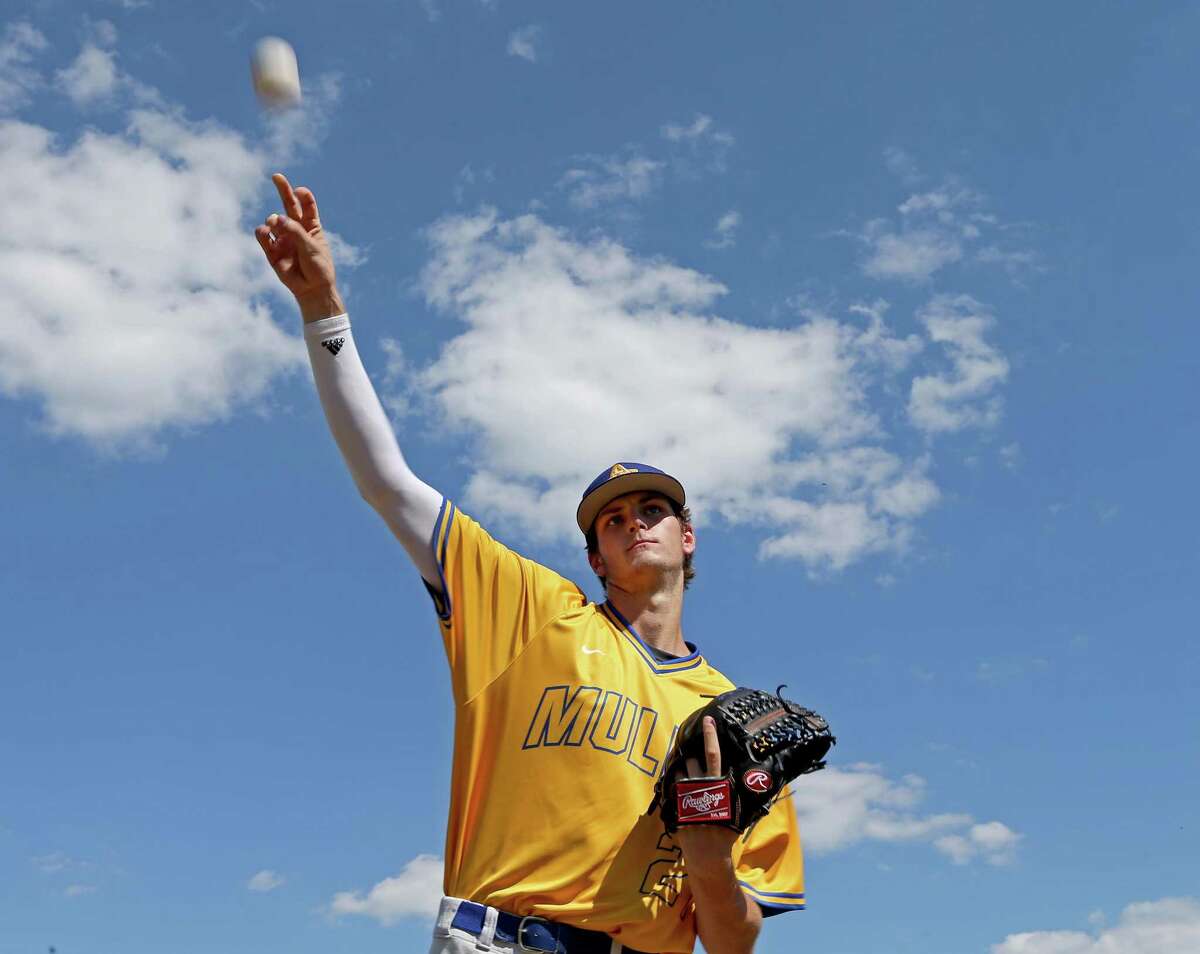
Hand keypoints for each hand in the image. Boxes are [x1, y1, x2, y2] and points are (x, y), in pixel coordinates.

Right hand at [254, 172, 343, 321]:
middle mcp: (296, 230)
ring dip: (274, 220)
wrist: (312, 290)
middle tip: (276, 176)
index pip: (307, 206)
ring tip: (277, 226)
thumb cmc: (318, 268)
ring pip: (274, 220)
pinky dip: (262, 232)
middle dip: (283, 190)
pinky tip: (266, 231)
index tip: (300, 191)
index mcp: (311, 226)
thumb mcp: (311, 247)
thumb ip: (295, 231)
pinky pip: (263, 236)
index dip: (303, 196)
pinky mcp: (273, 251)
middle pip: (288, 205)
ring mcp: (284, 239)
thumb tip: (277, 218)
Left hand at [673, 716, 739, 867]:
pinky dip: (674, 780)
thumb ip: (737, 794)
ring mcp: (687, 793)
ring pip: (680, 770)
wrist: (708, 852)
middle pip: (692, 759)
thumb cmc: (725, 832)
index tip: (708, 720)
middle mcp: (701, 785)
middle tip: (690, 751)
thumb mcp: (736, 811)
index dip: (710, 735)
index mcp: (718, 784)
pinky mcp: (676, 802)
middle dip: (690, 754)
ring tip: (684, 769)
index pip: (713, 754)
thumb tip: (754, 783)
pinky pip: (672, 784)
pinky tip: (676, 783)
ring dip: (681, 767)